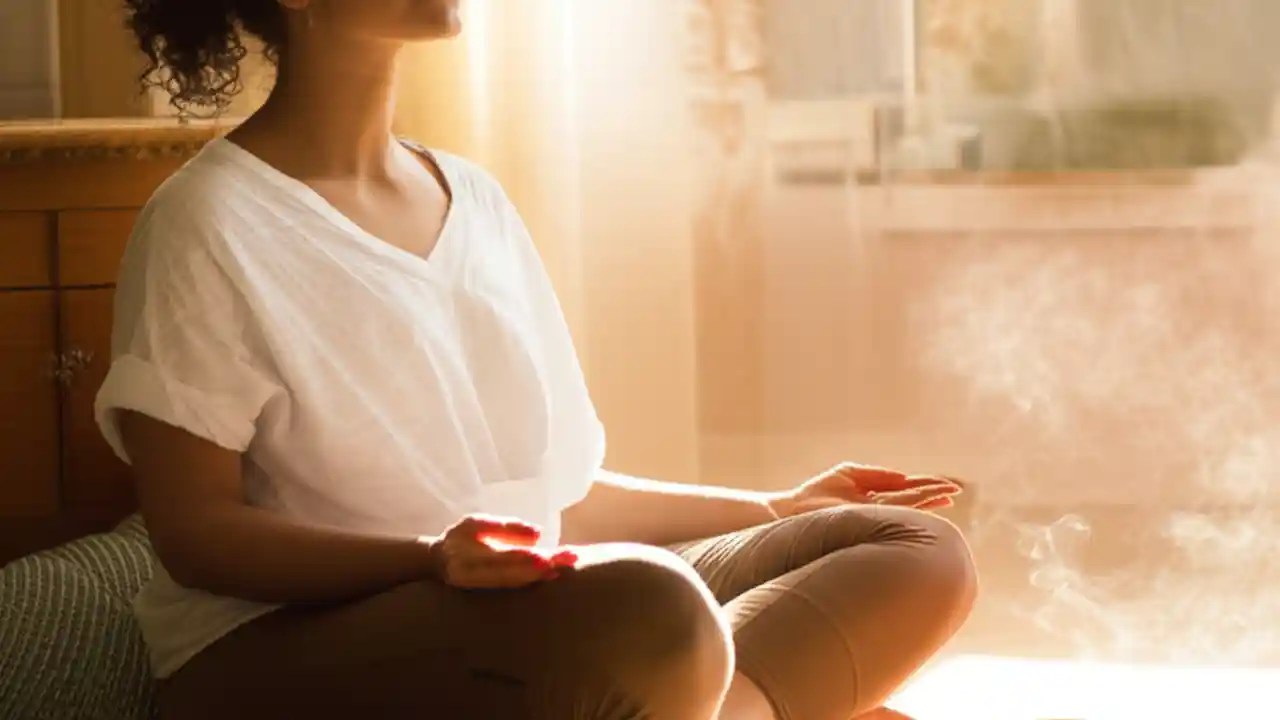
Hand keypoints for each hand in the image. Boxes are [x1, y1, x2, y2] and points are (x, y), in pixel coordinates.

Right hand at [426, 514, 578, 589]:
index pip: (500, 556)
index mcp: (465, 553)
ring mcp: (476, 587)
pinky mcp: (484, 593)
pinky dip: (531, 581)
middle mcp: (470, 574)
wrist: (437, 561)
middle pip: (510, 572)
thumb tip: (538, 533)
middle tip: (568, 559)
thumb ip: (505, 527)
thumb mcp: (475, 523)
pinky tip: (550, 575)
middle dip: (539, 567)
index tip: (548, 555)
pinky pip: (511, 587)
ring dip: (539, 576)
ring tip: (563, 567)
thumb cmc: (459, 537)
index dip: (525, 557)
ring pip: (512, 583)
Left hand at [768, 463, 962, 517]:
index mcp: (875, 497)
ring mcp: (873, 515)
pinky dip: (910, 507)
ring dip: (928, 500)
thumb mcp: (848, 474)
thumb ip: (876, 474)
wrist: (792, 510)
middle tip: (956, 491)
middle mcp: (878, 509)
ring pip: (908, 506)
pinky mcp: (865, 519)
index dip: (927, 487)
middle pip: (912, 500)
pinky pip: (893, 511)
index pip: (907, 490)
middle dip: (934, 494)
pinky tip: (924, 504)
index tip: (949, 486)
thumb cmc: (815, 494)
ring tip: (948, 495)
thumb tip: (903, 476)